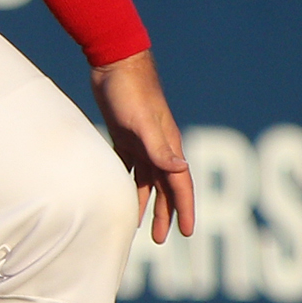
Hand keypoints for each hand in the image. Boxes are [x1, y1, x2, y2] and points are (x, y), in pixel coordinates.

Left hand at [91, 49, 194, 244]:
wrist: (114, 62)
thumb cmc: (130, 91)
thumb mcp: (143, 122)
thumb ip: (159, 147)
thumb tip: (179, 170)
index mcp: (168, 145)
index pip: (180, 184)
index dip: (184, 209)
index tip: (187, 233)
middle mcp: (158, 146)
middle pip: (165, 187)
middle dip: (165, 213)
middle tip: (160, 240)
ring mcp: (141, 140)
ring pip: (147, 180)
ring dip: (146, 201)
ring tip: (140, 226)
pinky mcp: (124, 134)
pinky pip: (130, 166)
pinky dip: (129, 182)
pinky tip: (122, 194)